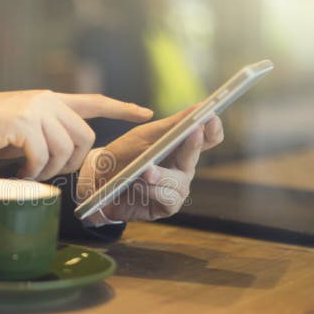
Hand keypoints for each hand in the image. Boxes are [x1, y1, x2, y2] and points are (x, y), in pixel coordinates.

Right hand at [0, 90, 152, 179]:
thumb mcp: (23, 127)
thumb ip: (47, 133)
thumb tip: (64, 156)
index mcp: (51, 100)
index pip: (93, 101)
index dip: (120, 108)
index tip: (144, 113)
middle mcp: (47, 100)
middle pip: (84, 136)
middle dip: (72, 162)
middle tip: (48, 172)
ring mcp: (36, 110)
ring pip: (64, 150)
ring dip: (49, 170)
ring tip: (28, 173)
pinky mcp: (23, 123)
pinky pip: (42, 157)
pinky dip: (32, 172)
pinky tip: (19, 173)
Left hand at [77, 106, 223, 222]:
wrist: (100, 180)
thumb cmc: (124, 155)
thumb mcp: (146, 135)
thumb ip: (173, 124)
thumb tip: (200, 106)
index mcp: (182, 148)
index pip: (207, 139)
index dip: (213, 129)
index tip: (211, 118)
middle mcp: (183, 169)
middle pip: (194, 157)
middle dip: (191, 146)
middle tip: (192, 133)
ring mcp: (176, 189)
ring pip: (179, 181)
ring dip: (162, 175)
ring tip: (146, 171)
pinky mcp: (166, 206)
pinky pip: (167, 198)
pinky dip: (152, 190)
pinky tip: (139, 185)